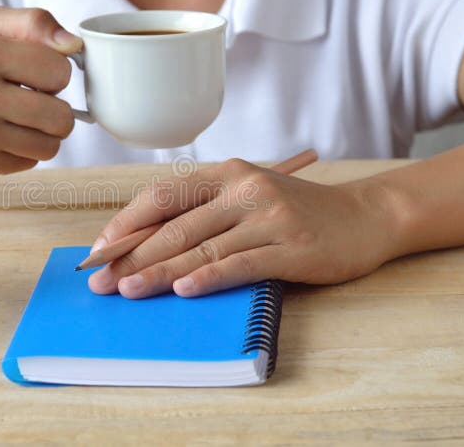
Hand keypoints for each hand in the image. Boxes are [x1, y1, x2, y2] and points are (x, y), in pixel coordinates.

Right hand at [0, 7, 81, 175]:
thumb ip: (35, 23)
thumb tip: (73, 44)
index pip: (60, 72)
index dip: (55, 72)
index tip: (35, 72)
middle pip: (61, 117)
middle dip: (57, 109)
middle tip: (34, 100)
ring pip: (50, 146)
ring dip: (44, 133)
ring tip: (21, 119)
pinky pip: (30, 163)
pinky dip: (24, 151)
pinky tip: (4, 135)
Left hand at [88, 159, 398, 297]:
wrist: (364, 217)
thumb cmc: (296, 211)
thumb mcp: (248, 197)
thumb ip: (205, 214)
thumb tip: (147, 246)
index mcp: (227, 173)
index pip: (163, 195)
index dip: (127, 223)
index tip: (99, 250)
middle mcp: (244, 189)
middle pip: (176, 225)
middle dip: (132, 255)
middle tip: (101, 281)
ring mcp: (269, 217)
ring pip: (202, 247)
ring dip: (160, 272)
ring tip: (128, 290)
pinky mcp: (291, 247)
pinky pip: (240, 263)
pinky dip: (209, 278)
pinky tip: (183, 290)